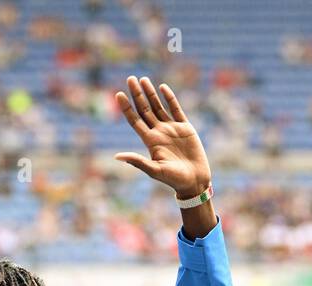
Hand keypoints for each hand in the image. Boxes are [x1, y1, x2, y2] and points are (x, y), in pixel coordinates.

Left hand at [114, 76, 211, 199]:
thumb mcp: (154, 170)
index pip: (135, 120)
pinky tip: (163, 87)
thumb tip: (117, 157)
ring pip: (158, 106)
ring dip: (150, 93)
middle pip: (144, 109)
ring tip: (143, 79)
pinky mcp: (185, 127)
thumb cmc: (173, 179)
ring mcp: (171, 129)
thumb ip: (137, 161)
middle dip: (137, 94)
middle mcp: (158, 132)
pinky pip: (176, 109)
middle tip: (130, 79)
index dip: (126, 108)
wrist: (194, 181)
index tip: (118, 94)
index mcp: (150, 141)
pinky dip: (170, 98)